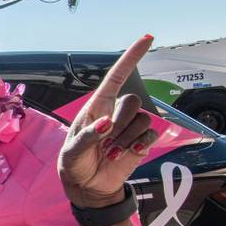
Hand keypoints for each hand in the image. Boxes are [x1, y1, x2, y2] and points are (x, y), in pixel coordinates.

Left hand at [59, 35, 159, 206]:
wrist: (88, 186)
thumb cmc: (74, 163)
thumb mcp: (73, 151)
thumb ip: (88, 136)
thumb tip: (107, 123)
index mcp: (96, 107)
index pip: (116, 77)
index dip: (131, 57)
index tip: (147, 39)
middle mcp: (115, 112)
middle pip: (133, 100)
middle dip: (122, 122)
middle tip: (106, 142)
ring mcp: (130, 127)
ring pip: (143, 120)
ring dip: (126, 139)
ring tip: (111, 153)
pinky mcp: (141, 141)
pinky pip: (151, 134)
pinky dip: (139, 145)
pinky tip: (126, 154)